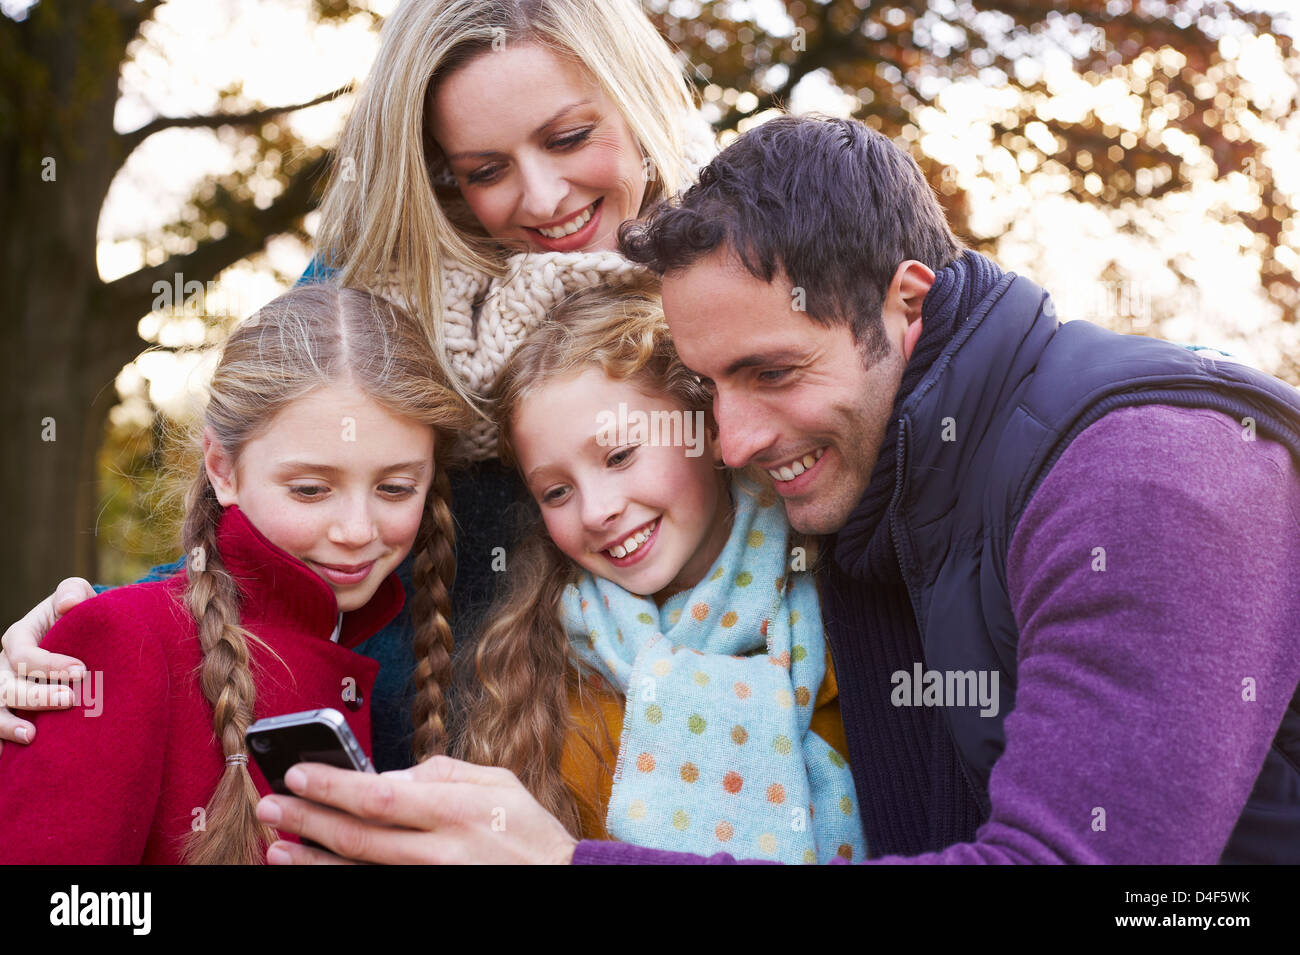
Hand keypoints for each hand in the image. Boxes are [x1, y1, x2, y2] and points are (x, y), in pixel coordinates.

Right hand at [0, 578, 94, 747]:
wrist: (84, 640)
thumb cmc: (79, 616)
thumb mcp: (76, 596)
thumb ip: (72, 592)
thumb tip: (68, 604)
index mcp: (18, 639)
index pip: (25, 654)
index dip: (50, 664)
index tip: (81, 671)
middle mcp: (5, 667)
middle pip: (8, 685)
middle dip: (36, 695)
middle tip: (69, 700)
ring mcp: (4, 691)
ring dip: (8, 724)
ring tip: (32, 736)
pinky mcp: (12, 711)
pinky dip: (1, 742)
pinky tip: (9, 757)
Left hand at [256, 756, 579, 864]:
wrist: (560, 885)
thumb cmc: (530, 832)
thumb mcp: (499, 783)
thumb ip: (444, 771)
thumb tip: (392, 774)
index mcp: (456, 810)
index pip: (380, 795)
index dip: (332, 786)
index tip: (298, 774)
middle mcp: (440, 852)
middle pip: (359, 837)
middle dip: (307, 820)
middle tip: (270, 807)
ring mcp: (431, 884)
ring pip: (358, 873)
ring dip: (312, 861)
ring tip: (277, 847)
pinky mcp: (428, 902)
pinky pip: (374, 893)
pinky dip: (340, 884)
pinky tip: (315, 873)